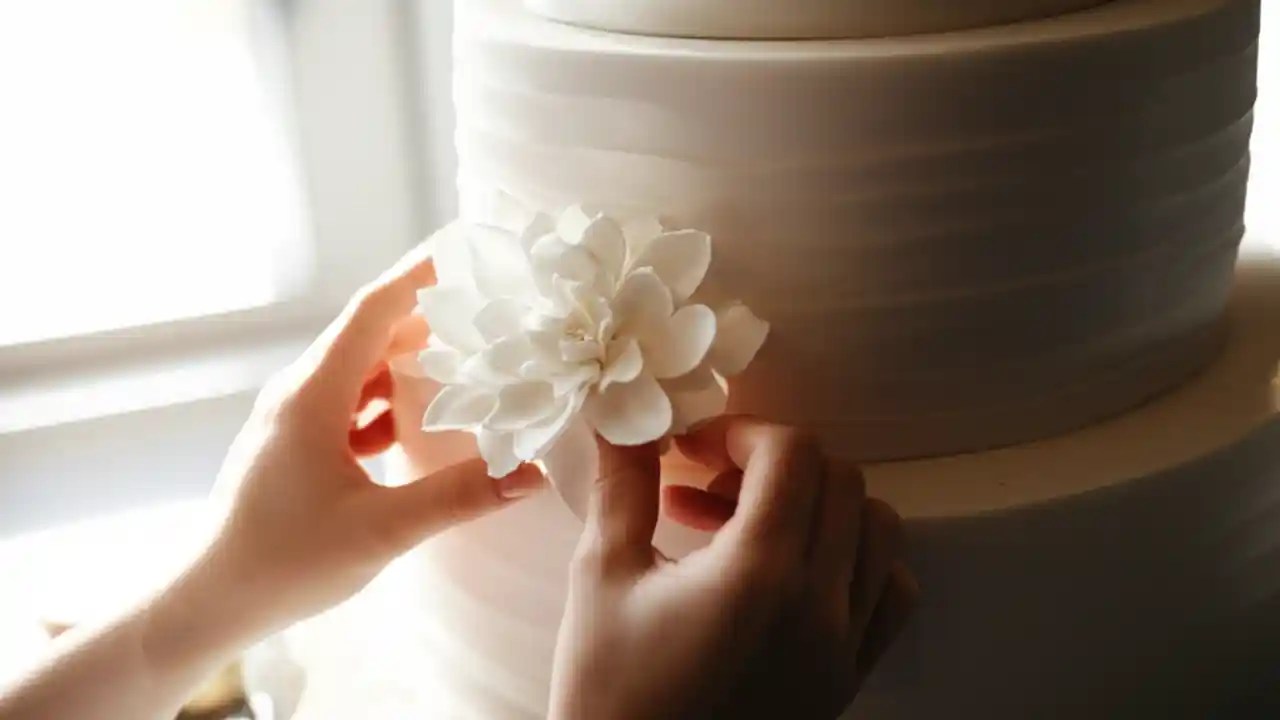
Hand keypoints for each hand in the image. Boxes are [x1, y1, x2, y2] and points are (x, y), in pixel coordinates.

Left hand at [203, 242, 544, 638]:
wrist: (210, 600)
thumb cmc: (285, 561)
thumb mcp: (382, 530)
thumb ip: (459, 497)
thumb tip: (533, 474)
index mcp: (313, 394)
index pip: (372, 311)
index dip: (419, 276)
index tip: (466, 253)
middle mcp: (299, 392)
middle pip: (370, 333)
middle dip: (428, 316)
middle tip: (488, 308)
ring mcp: (294, 418)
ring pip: (360, 369)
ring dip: (410, 360)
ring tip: (469, 357)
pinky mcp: (296, 444)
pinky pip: (350, 401)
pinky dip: (391, 398)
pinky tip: (424, 419)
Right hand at [549, 417, 917, 719]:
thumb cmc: (610, 693)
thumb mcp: (601, 579)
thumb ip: (621, 488)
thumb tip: (620, 416)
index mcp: (759, 575)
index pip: (792, 455)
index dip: (741, 432)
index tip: (693, 451)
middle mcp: (820, 606)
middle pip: (840, 481)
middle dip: (775, 463)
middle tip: (711, 486)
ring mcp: (845, 647)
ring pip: (878, 530)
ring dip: (820, 506)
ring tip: (749, 526)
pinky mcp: (851, 678)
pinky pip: (890, 594)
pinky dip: (859, 562)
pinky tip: (798, 573)